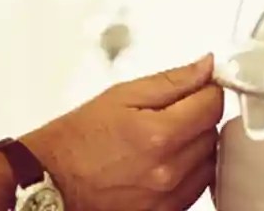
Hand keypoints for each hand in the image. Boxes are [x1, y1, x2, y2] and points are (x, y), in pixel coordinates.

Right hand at [21, 54, 223, 210]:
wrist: (51, 182)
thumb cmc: (77, 140)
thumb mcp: (121, 95)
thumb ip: (172, 80)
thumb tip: (206, 66)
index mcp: (158, 134)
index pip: (213, 103)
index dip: (208, 88)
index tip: (200, 85)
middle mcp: (168, 170)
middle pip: (213, 132)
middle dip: (199, 116)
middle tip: (171, 111)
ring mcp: (168, 198)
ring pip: (209, 162)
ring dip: (196, 145)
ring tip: (164, 138)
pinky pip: (197, 188)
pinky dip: (189, 172)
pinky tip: (164, 162)